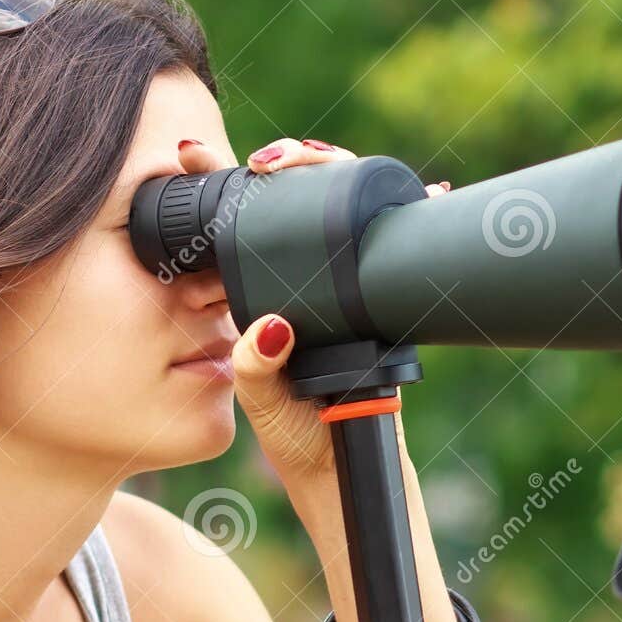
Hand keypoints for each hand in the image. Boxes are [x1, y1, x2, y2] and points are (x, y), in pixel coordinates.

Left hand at [223, 137, 449, 487]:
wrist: (342, 466)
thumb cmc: (294, 432)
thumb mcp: (262, 398)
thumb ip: (256, 367)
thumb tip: (273, 325)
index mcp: (261, 291)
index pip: (236, 223)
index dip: (214, 180)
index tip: (189, 154)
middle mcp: (303, 278)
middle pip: (301, 195)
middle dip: (292, 159)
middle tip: (272, 160)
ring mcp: (347, 281)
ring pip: (349, 206)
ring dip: (344, 170)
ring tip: (328, 160)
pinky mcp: (385, 295)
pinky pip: (398, 242)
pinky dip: (419, 211)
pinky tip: (431, 191)